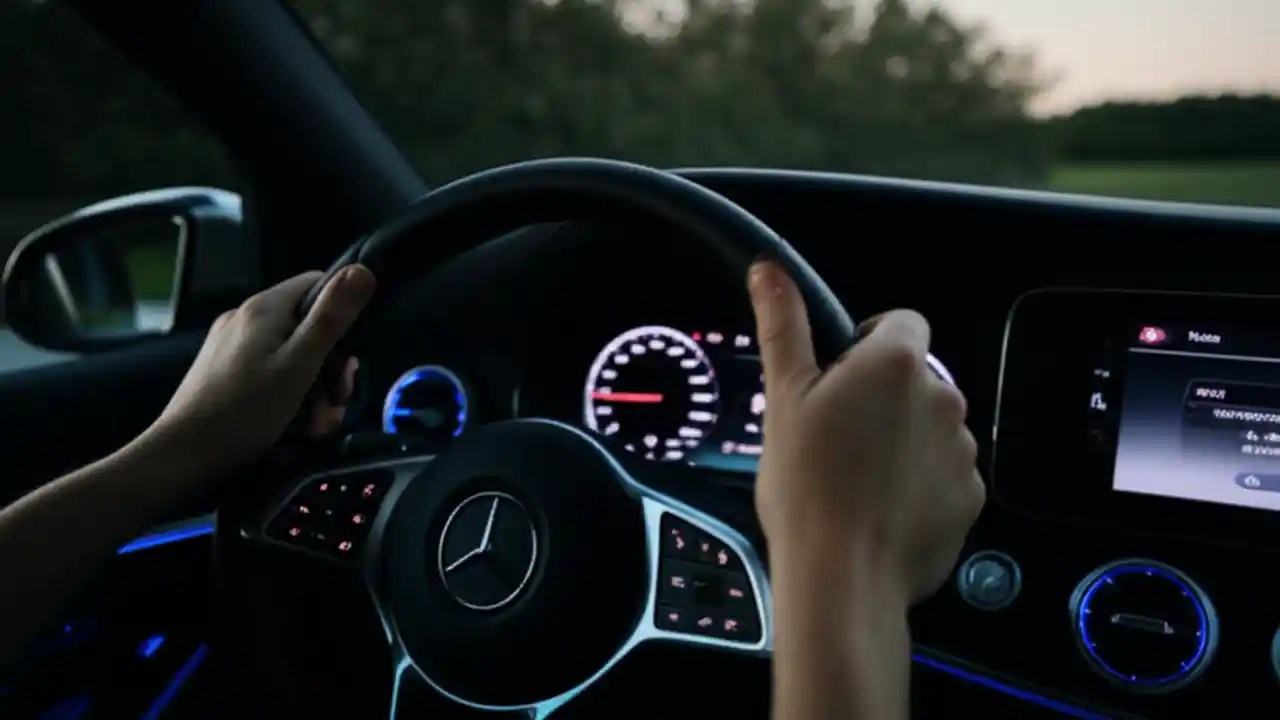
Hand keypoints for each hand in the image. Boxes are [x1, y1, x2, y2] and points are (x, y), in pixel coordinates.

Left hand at [145, 265, 375, 480]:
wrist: (183, 455)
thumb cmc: (246, 409)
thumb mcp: (299, 365)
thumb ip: (331, 319)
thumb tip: (363, 269)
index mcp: (264, 308)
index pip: (318, 285)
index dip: (342, 315)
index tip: (348, 358)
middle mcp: (245, 318)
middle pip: (306, 326)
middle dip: (329, 366)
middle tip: (336, 402)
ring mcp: (230, 345)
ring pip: (290, 354)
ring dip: (313, 388)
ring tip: (315, 424)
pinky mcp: (222, 371)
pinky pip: (268, 372)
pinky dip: (287, 395)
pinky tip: (291, 425)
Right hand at [748, 261, 982, 604]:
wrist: (842, 576)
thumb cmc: (806, 487)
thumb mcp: (784, 398)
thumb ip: (783, 325)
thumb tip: (769, 269)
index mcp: (896, 364)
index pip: (901, 323)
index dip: (867, 344)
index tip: (839, 377)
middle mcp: (943, 398)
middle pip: (915, 378)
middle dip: (884, 397)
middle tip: (837, 434)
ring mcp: (963, 449)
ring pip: (931, 427)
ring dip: (904, 440)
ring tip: (857, 477)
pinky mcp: (971, 496)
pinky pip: (945, 474)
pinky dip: (920, 483)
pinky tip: (881, 506)